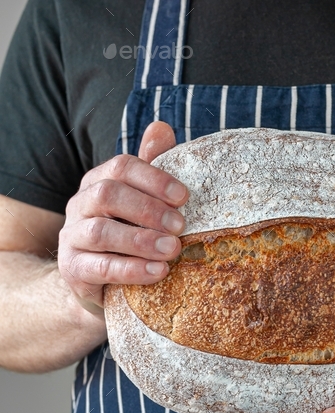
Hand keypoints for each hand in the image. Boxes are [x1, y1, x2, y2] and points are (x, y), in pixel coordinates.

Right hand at [58, 122, 185, 314]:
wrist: (101, 285)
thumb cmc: (128, 237)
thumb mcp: (142, 205)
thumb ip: (151, 170)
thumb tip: (161, 127)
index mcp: (98, 182)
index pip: (121, 167)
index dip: (154, 178)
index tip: (184, 197)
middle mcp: (80, 204)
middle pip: (108, 195)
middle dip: (148, 209)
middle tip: (180, 226)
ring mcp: (72, 237)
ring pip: (100, 231)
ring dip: (141, 240)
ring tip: (172, 250)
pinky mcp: (73, 269)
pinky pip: (99, 266)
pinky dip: (131, 269)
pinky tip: (158, 271)